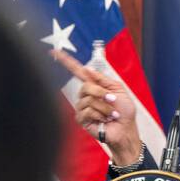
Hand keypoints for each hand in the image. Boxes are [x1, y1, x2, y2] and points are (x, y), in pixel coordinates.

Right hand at [51, 49, 141, 166]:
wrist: (126, 129)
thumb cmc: (124, 111)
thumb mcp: (118, 89)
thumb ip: (103, 79)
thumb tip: (87, 68)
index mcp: (94, 85)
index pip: (77, 71)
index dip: (66, 61)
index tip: (54, 51)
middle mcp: (85, 95)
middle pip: (86, 86)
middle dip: (101, 93)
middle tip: (112, 100)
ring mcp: (82, 107)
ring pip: (88, 100)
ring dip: (104, 107)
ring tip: (111, 114)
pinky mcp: (81, 119)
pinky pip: (87, 111)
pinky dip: (99, 115)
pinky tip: (104, 120)